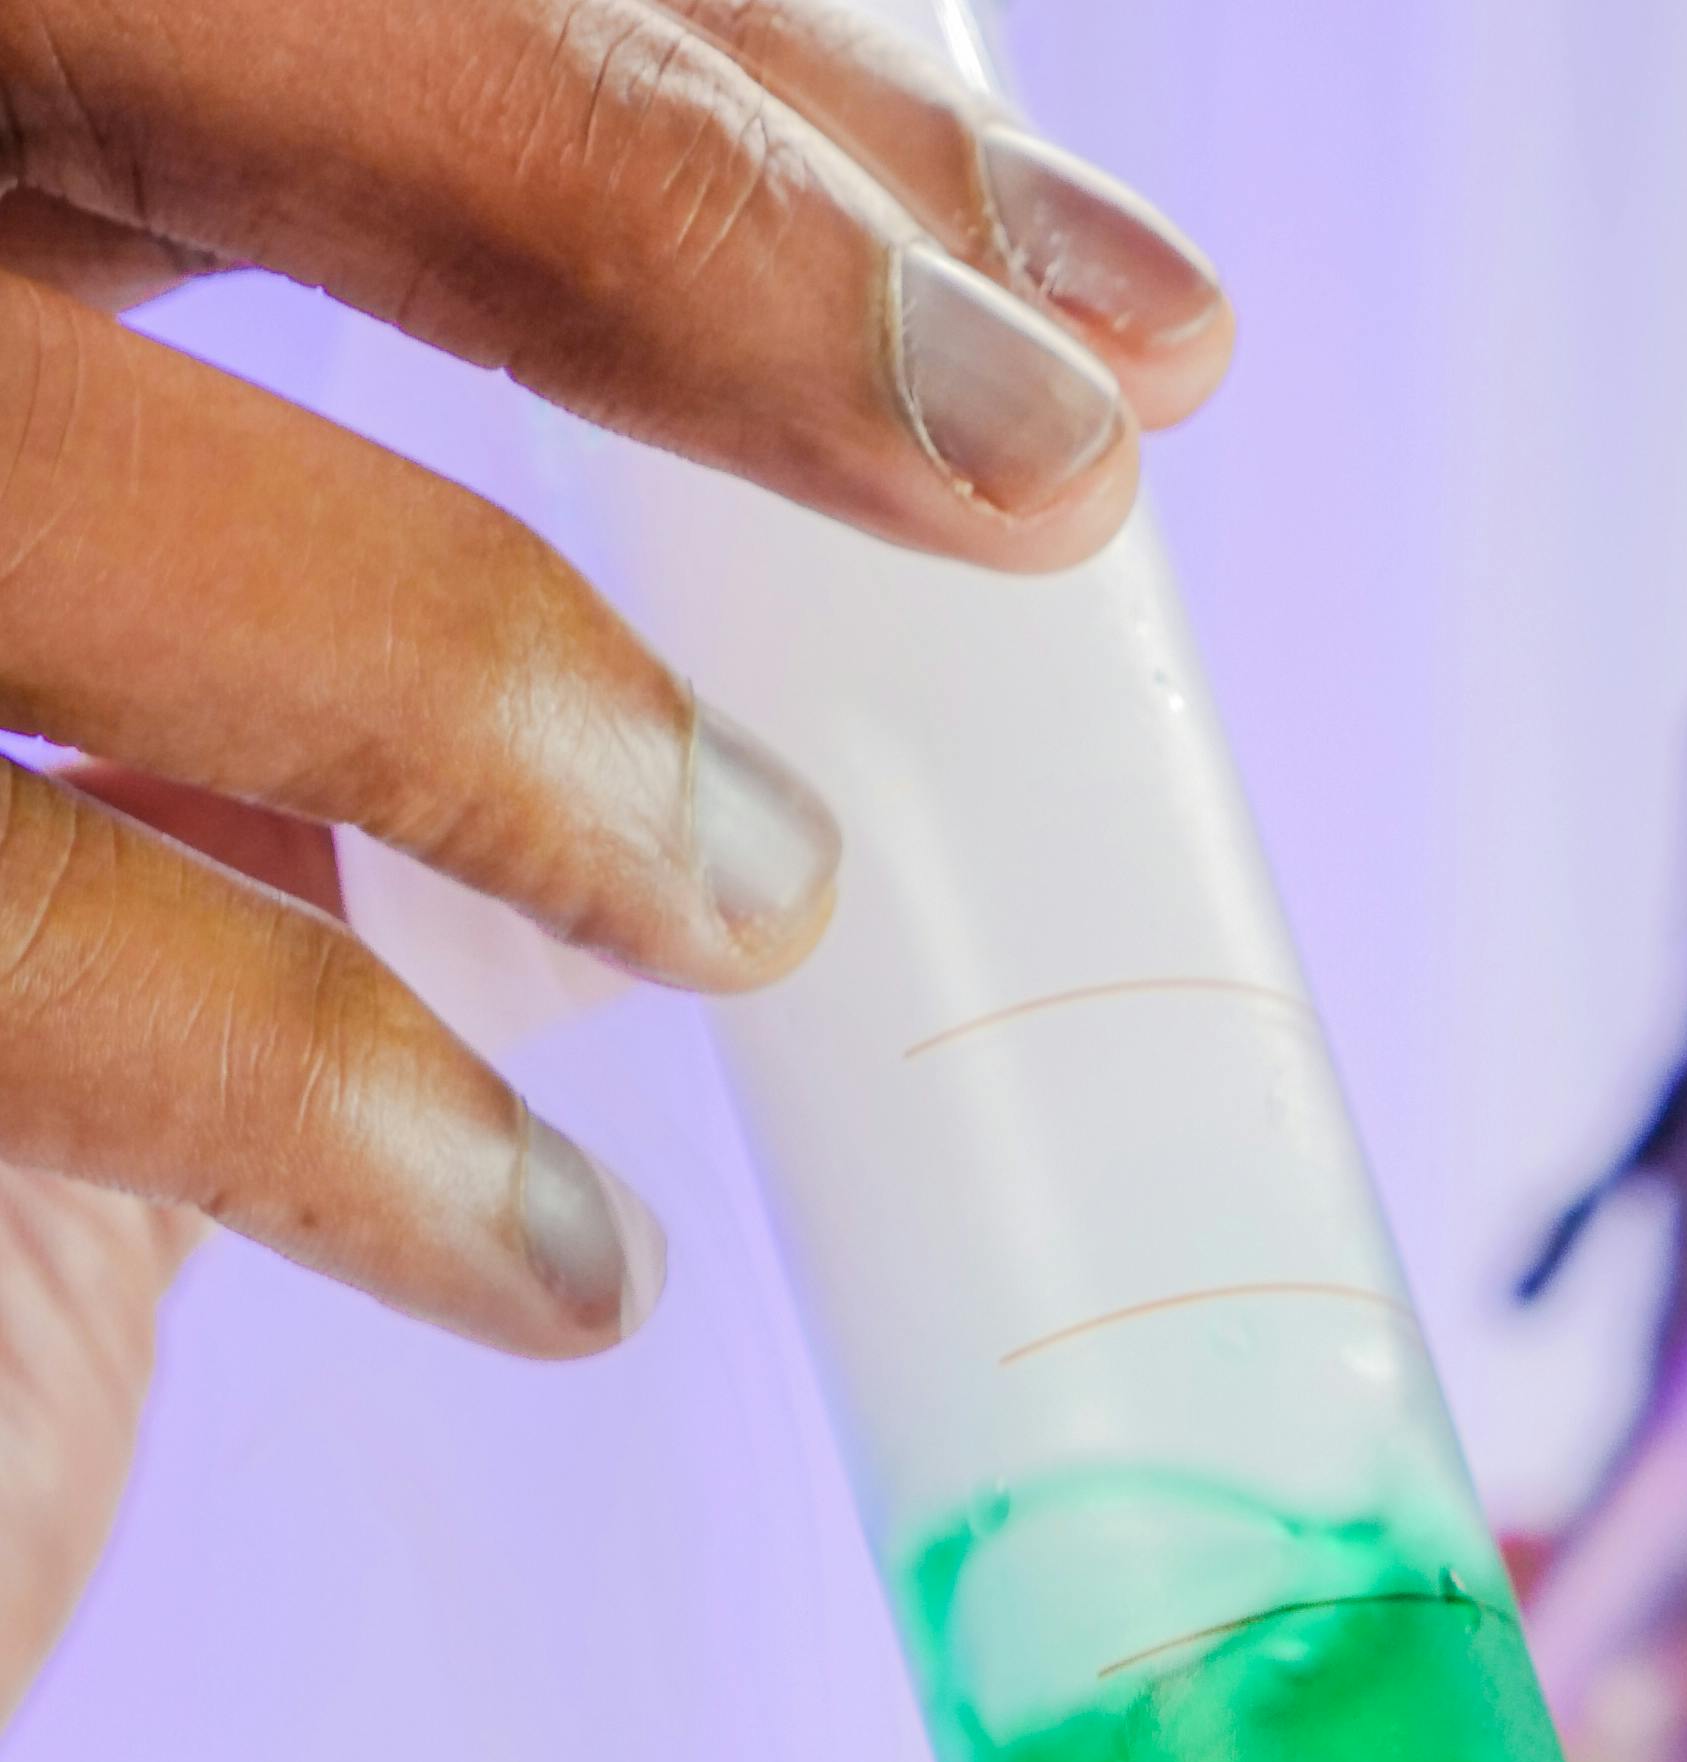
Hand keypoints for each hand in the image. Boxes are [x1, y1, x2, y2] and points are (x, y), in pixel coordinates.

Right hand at [0, 0, 1230, 1706]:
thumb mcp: (164, 761)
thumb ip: (370, 598)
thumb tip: (827, 549)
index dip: (726, 77)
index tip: (1122, 311)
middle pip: (172, 19)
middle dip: (647, 198)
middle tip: (1042, 476)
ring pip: (62, 470)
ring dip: (478, 667)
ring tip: (753, 899)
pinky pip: (23, 947)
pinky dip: (324, 1099)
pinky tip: (562, 1258)